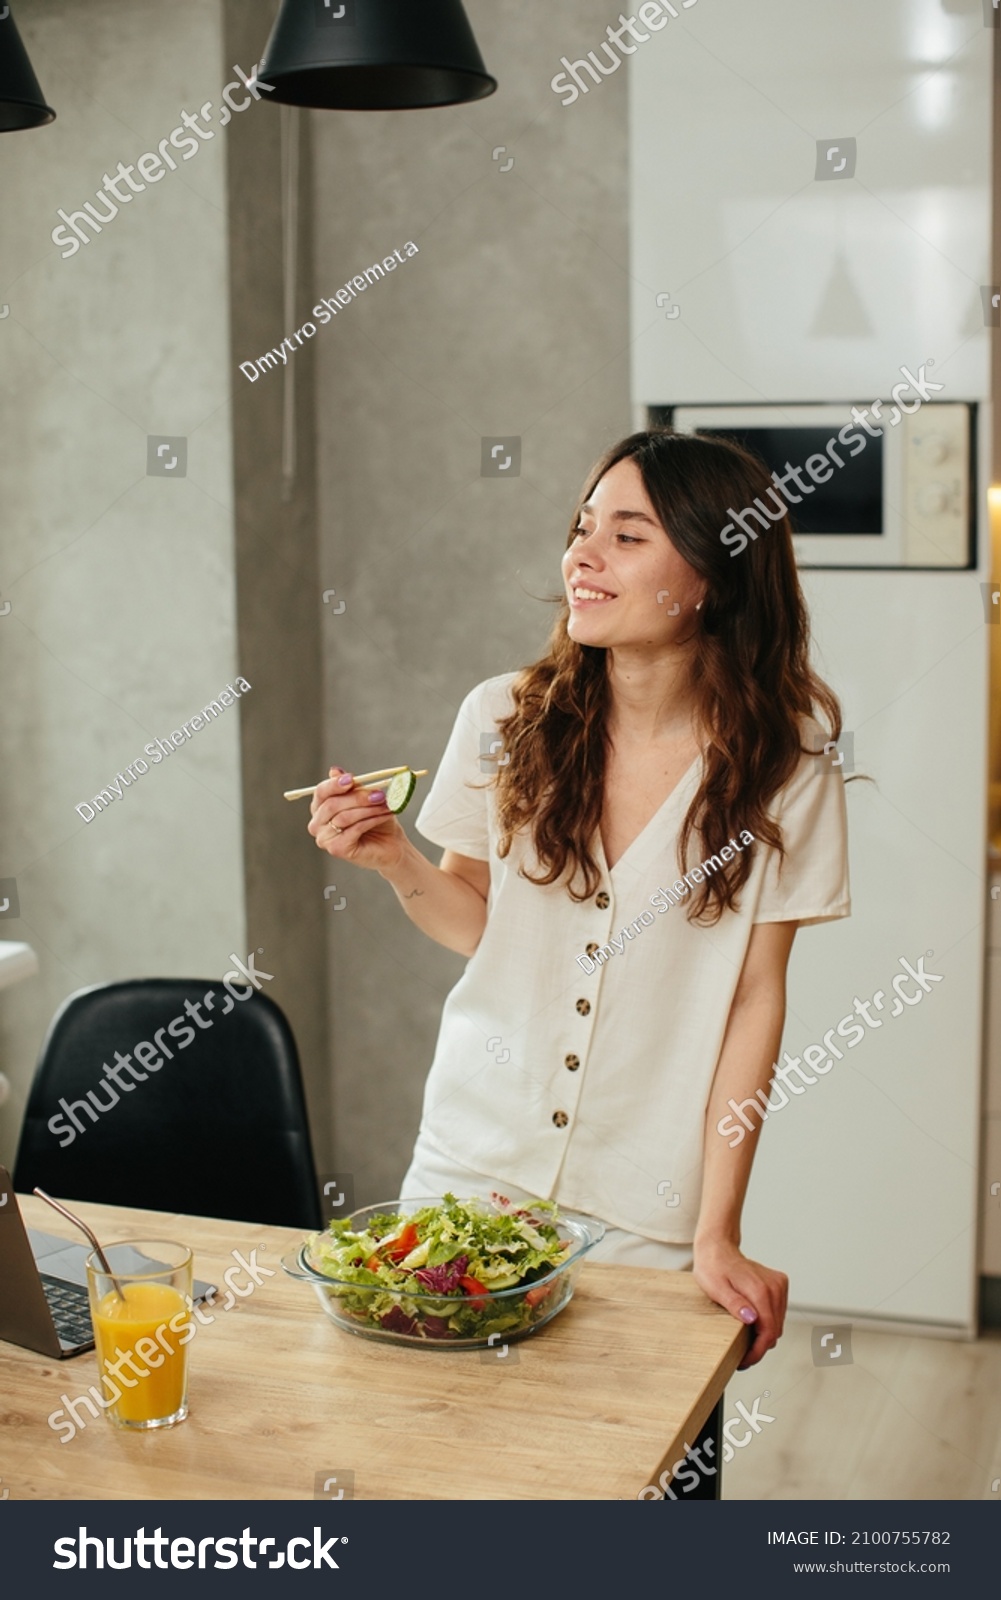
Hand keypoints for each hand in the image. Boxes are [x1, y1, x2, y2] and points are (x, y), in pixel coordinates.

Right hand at [307, 767, 407, 873]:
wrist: (391, 846)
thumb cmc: (377, 820)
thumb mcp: (365, 798)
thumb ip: (351, 786)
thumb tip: (335, 770)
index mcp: (320, 808)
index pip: (321, 792)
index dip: (335, 784)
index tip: (351, 778)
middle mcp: (317, 824)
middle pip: (332, 805)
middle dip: (357, 797)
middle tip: (378, 794)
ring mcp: (324, 838)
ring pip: (344, 817)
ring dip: (368, 809)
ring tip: (386, 804)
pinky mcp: (336, 849)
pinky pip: (354, 829)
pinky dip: (372, 820)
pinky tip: (385, 815)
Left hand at [691, 1238, 787, 1369]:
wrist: (718, 1248)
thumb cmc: (713, 1267)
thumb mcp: (715, 1288)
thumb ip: (734, 1304)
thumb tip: (751, 1319)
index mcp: (760, 1289)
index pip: (768, 1331)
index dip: (758, 1351)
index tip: (745, 1361)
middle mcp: (774, 1287)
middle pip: (775, 1330)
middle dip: (759, 1346)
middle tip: (741, 1355)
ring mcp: (779, 1285)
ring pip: (778, 1324)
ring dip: (764, 1336)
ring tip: (745, 1343)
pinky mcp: (779, 1285)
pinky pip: (778, 1313)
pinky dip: (767, 1324)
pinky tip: (752, 1326)